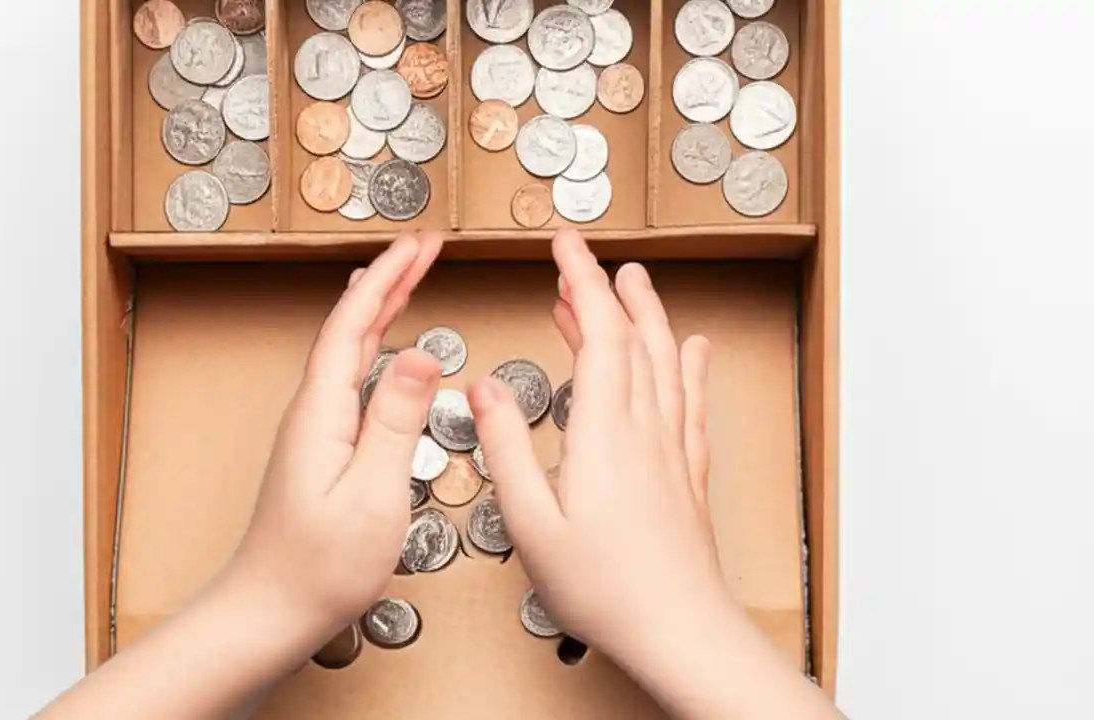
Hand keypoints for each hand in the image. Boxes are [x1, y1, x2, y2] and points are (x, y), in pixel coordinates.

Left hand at [224, 233, 443, 648]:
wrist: (268, 613)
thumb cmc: (318, 568)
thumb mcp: (373, 495)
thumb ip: (396, 422)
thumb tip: (421, 354)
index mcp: (321, 413)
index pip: (352, 324)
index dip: (387, 277)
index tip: (419, 243)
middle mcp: (312, 413)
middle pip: (349, 329)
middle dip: (387, 281)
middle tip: (423, 247)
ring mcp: (314, 432)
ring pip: (349, 353)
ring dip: (381, 310)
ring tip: (408, 279)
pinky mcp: (321, 451)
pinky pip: (351, 382)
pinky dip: (374, 350)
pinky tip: (385, 352)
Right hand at [469, 229, 725, 659]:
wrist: (678, 629)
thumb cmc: (606, 587)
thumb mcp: (531, 522)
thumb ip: (506, 448)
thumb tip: (484, 388)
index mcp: (606, 433)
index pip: (601, 333)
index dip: (583, 280)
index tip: (566, 244)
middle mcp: (646, 430)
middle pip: (636, 337)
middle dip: (609, 289)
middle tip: (584, 258)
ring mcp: (672, 449)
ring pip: (667, 361)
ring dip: (648, 315)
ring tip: (632, 284)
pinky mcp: (687, 472)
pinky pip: (691, 400)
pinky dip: (690, 365)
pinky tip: (694, 351)